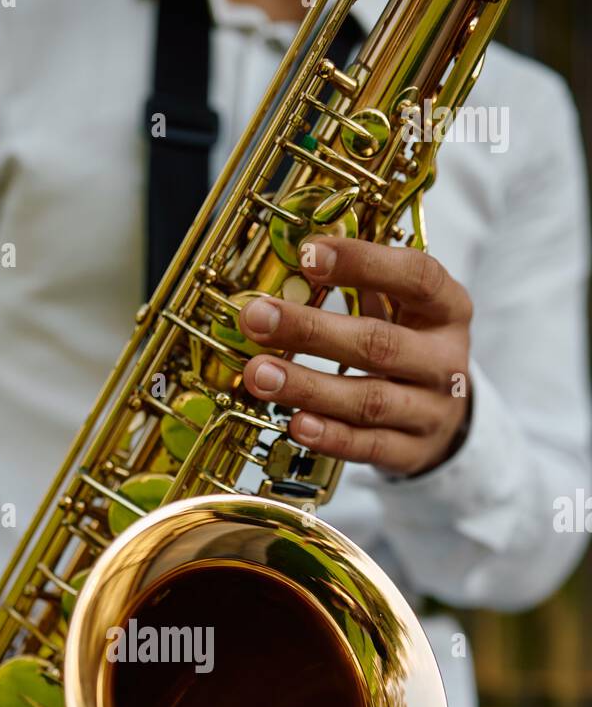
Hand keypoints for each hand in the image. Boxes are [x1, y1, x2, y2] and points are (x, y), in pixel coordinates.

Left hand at [239, 236, 472, 475]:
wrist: (448, 418)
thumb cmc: (414, 347)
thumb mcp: (406, 308)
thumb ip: (364, 282)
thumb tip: (299, 255)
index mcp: (449, 309)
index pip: (415, 277)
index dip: (362, 262)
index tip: (308, 253)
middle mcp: (445, 360)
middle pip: (379, 344)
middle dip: (311, 331)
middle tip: (257, 318)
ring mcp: (431, 411)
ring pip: (369, 401)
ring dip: (309, 387)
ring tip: (258, 374)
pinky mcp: (413, 453)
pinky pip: (367, 446)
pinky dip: (330, 437)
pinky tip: (295, 423)